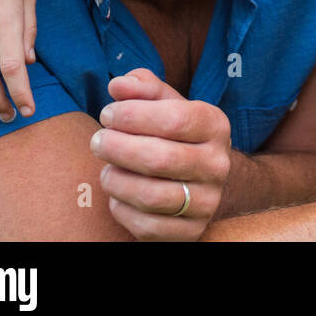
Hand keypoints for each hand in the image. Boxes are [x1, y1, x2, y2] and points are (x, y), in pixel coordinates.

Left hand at [93, 68, 231, 240]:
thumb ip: (143, 89)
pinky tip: (118, 195)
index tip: (107, 114)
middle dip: (117, 147)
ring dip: (116, 180)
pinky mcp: (191, 231)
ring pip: (150, 195)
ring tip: (106, 168)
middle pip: (159, 158)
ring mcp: (208, 201)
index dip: (133, 115)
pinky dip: (122, 209)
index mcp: (216, 126)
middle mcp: (218, 164)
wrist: (203, 180)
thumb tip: (118, 84)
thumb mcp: (167, 105)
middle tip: (97, 140)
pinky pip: (146, 225)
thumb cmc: (177, 135)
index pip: (174, 119)